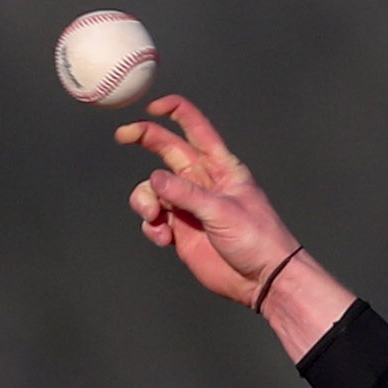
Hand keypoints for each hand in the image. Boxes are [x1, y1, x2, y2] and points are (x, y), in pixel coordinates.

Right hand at [117, 96, 295, 303]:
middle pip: (166, 149)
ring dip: (145, 199)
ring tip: (155, 218)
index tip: (153, 107)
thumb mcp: (223, 211)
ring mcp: (189, 206)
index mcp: (221, 167)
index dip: (175, 111)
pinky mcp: (181, 230)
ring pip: (153, 188)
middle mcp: (202, 181)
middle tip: (123, 137)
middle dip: (143, 138)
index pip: (196, 128)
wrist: (264, 281)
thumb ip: (186, 193)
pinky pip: (154, 219)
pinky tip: (163, 238)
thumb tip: (154, 179)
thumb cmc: (257, 241)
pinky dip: (151, 226)